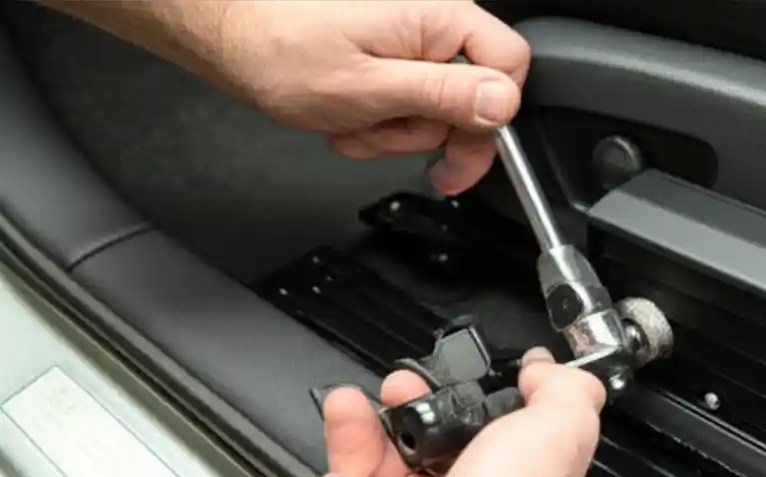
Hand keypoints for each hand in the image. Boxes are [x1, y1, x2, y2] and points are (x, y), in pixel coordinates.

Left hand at [213, 0, 529, 194]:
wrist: (230, 34)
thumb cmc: (280, 51)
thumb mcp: (369, 87)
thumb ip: (443, 96)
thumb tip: (503, 104)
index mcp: (437, 15)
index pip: (510, 64)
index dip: (493, 114)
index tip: (462, 147)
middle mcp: (431, 18)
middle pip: (475, 94)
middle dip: (428, 130)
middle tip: (385, 136)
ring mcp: (411, 36)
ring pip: (437, 106)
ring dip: (394, 129)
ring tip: (352, 120)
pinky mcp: (392, 52)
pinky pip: (409, 99)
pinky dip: (380, 119)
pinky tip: (349, 116)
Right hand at [305, 348, 604, 476]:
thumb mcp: (559, 433)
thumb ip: (564, 393)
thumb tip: (552, 370)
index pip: (496, 439)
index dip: (471, 401)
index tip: (450, 375)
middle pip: (428, 453)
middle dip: (404, 412)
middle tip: (392, 392)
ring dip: (355, 441)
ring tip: (347, 415)